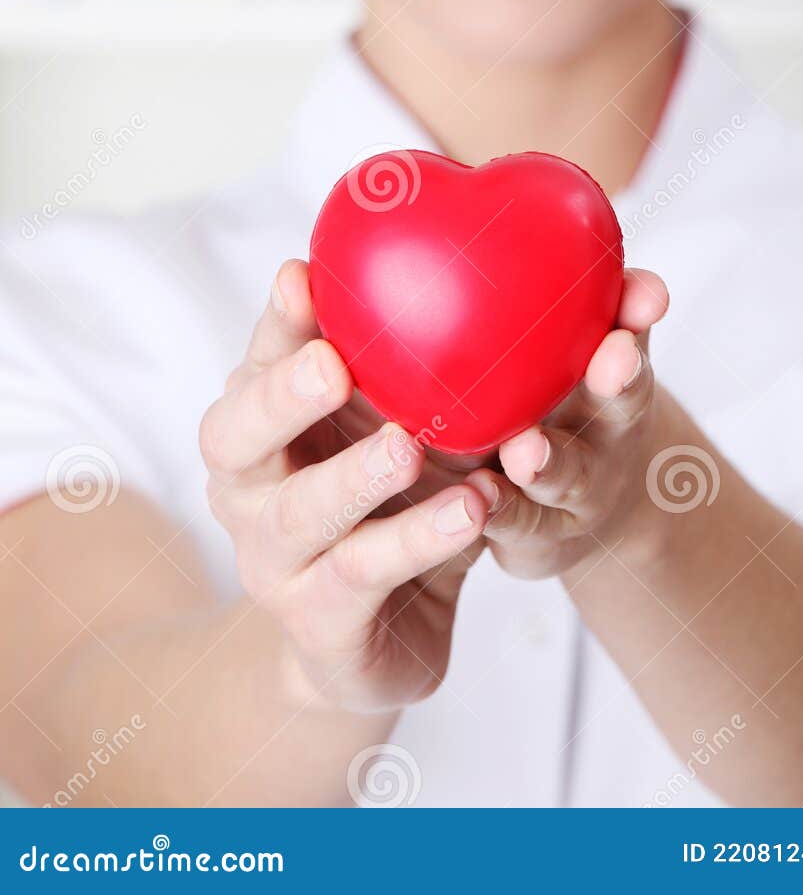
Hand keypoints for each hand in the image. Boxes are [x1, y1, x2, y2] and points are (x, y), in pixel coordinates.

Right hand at [198, 259, 494, 712]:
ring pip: (301, 512)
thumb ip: (413, 362)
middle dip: (281, 396)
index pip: (257, 361)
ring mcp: (273, 561)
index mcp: (261, 425)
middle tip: (333, 365)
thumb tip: (473, 250)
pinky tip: (474, 511)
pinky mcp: (319, 623)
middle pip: (235, 435)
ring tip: (408, 447)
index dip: (276, 322)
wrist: (384, 644)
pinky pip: (363, 575)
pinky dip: (418, 540)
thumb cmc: (397, 505)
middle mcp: (248, 488)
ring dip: (355, 477)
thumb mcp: (404, 426)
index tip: (301, 274)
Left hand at [471, 269, 669, 579]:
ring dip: (552, 460)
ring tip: (527, 451)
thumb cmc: (558, 397)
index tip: (647, 293)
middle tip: (614, 358)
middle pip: (626, 398)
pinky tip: (479, 500)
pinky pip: (518, 523)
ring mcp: (579, 483)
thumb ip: (538, 293)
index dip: (641, 308)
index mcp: (612, 363)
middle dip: (623, 377)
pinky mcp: (538, 532)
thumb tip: (468, 183)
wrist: (583, 512)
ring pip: (571, 471)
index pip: (634, 324)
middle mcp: (608, 423)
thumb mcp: (562, 349)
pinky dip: (502, 512)